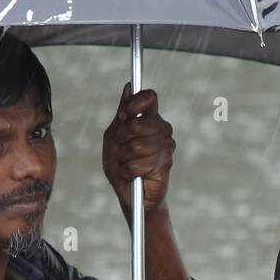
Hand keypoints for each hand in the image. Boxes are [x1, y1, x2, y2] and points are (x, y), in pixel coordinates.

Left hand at [102, 83, 175, 215]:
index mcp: (146, 117)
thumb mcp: (113, 137)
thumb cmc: (119, 164)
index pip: (149, 97)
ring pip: (140, 144)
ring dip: (126, 157)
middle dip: (124, 138)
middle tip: (120, 148)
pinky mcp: (166, 162)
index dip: (137, 103)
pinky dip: (130, 170)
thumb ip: (122, 114)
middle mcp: (159, 128)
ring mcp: (166, 144)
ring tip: (126, 164)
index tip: (126, 114)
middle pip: (142, 122)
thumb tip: (129, 86)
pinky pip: (141, 163)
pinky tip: (133, 174)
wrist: (130, 193)